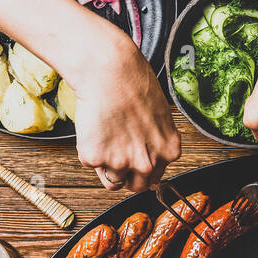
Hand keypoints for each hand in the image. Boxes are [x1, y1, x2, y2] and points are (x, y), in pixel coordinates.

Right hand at [70, 28, 180, 192]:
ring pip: (113, 181)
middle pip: (136, 186)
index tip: (133, 156)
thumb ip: (156, 142)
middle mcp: (147, 162)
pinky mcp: (95, 158)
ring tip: (105, 135)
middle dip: (126, 174)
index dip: (141, 168)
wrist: (109, 70)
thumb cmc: (134, 83)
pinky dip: (88, 149)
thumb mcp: (160, 116)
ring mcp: (120, 163)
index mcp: (168, 151)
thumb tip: (149, 159)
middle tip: (116, 151)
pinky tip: (94, 127)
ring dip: (107, 164)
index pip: (155, 178)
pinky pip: (90, 164)